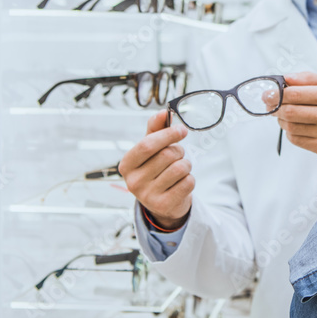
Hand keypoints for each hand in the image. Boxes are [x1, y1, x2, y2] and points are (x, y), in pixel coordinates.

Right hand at [119, 109, 193, 227]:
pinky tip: (181, 183)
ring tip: (179, 169)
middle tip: (178, 155)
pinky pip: (188, 182)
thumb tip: (163, 112)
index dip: (167, 134)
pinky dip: (190, 179)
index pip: (147, 145)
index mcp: (126, 165)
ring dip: (186, 165)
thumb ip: (155, 129)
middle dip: (178, 151)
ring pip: (180, 168)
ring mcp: (148, 196)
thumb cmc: (156, 170)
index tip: (181, 129)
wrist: (162, 203)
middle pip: (166, 155)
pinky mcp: (164, 205)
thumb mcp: (151, 150)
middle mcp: (133, 182)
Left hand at [274, 72, 316, 162]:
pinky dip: (290, 132)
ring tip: (284, 115)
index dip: (277, 93)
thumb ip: (310, 79)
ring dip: (281, 120)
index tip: (268, 93)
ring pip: (290, 126)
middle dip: (275, 107)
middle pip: (290, 111)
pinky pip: (296, 139)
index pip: (296, 93)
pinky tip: (296, 127)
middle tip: (270, 104)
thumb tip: (286, 78)